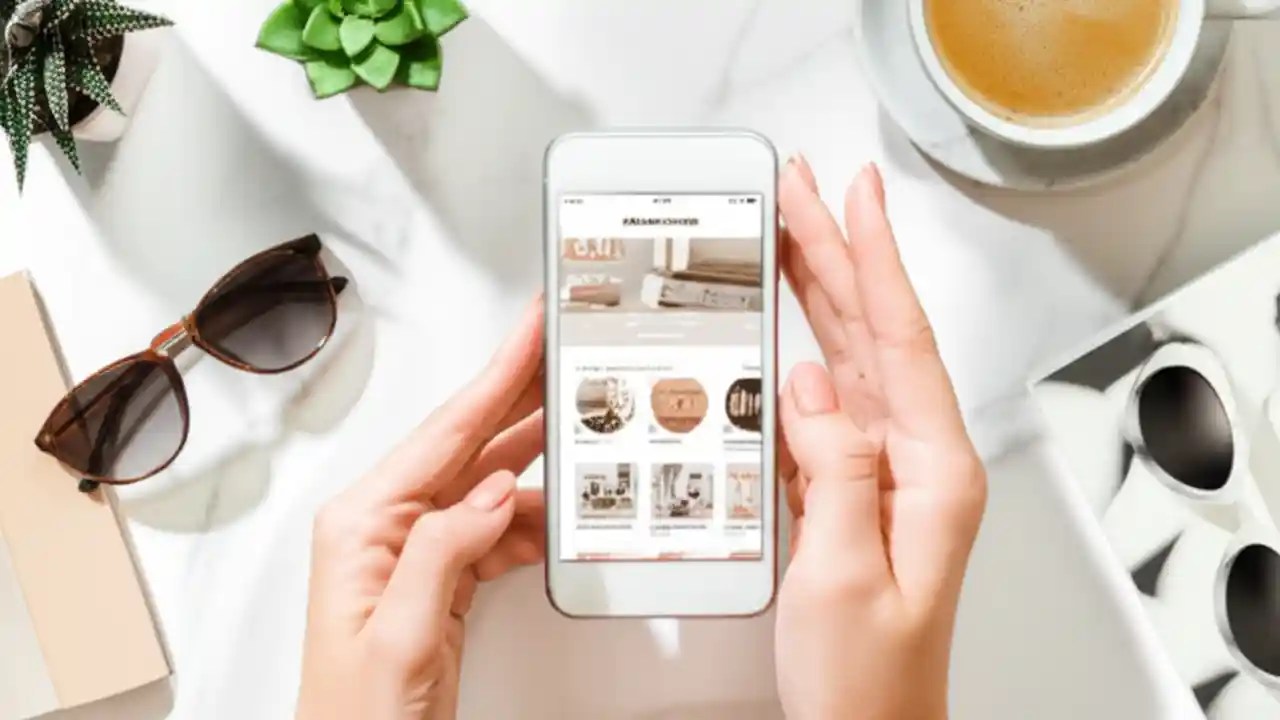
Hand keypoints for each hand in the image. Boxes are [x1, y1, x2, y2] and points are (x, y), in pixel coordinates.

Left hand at [296, 299, 545, 719]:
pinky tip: (558, 511)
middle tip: (561, 348)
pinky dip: (531, 521)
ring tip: (579, 423)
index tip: (529, 332)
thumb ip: (443, 553)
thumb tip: (488, 493)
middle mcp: (386, 526)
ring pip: (487, 483)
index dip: (496, 376)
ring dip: (535, 460)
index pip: (444, 431)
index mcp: (363, 524)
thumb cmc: (355, 715)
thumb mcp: (399, 636)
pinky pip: (494, 530)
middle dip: (519, 392)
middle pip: (468, 441)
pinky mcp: (440, 577)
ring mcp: (415, 550)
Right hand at [775, 158, 986, 719]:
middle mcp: (916, 464)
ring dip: (819, 294)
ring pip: (846, 360)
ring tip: (789, 236)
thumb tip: (810, 387)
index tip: (857, 197)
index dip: (876, 261)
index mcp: (934, 474)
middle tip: (803, 191)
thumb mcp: (844, 573)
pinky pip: (821, 406)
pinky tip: (779, 330)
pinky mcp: (849, 491)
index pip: (903, 342)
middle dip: (838, 254)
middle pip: (874, 336)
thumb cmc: (867, 680)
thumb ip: (833, 468)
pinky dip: (795, 355)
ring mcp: (882, 475)